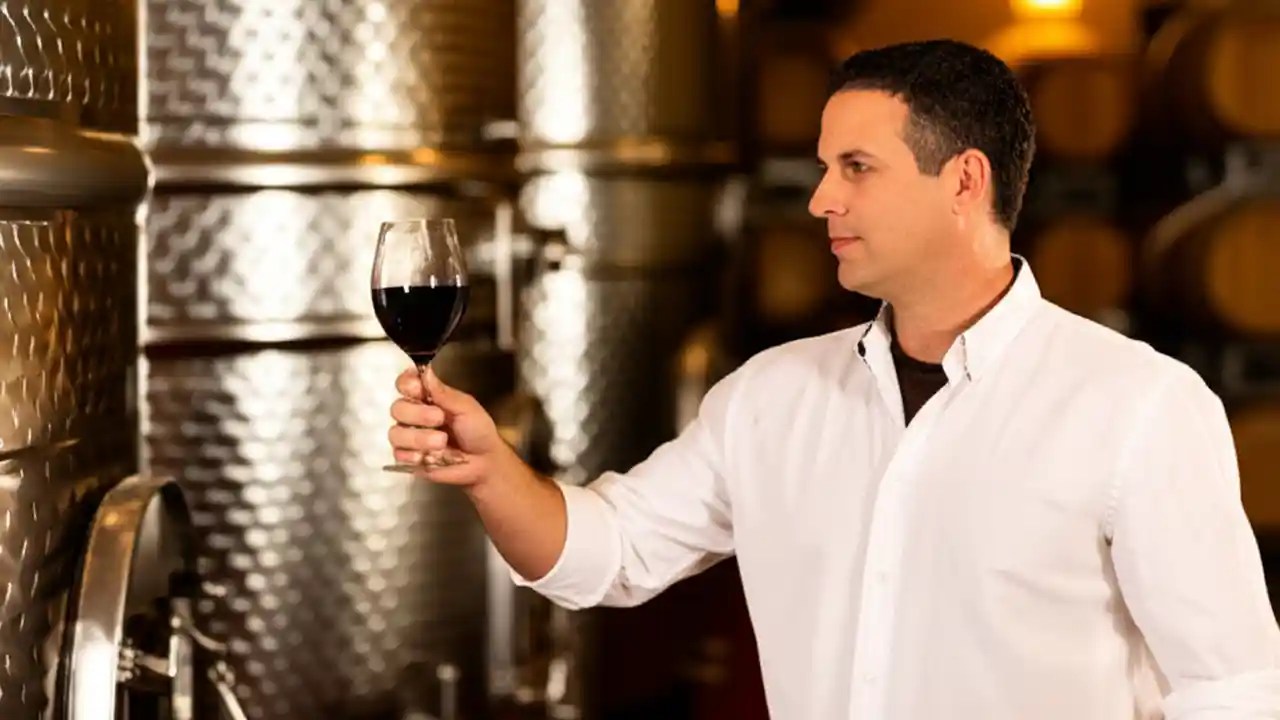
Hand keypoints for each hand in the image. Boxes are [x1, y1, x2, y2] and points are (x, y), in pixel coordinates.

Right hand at [388, 365, 505, 485]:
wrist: (485, 462)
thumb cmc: (478, 431)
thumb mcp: (466, 408)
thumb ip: (444, 393)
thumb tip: (426, 371)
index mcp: (427, 398)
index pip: (405, 384)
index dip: (406, 384)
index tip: (416, 388)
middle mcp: (414, 415)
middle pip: (397, 408)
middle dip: (417, 414)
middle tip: (439, 418)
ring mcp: (409, 437)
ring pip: (396, 433)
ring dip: (418, 438)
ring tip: (441, 442)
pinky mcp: (409, 458)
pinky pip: (399, 454)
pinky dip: (413, 455)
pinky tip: (428, 457)